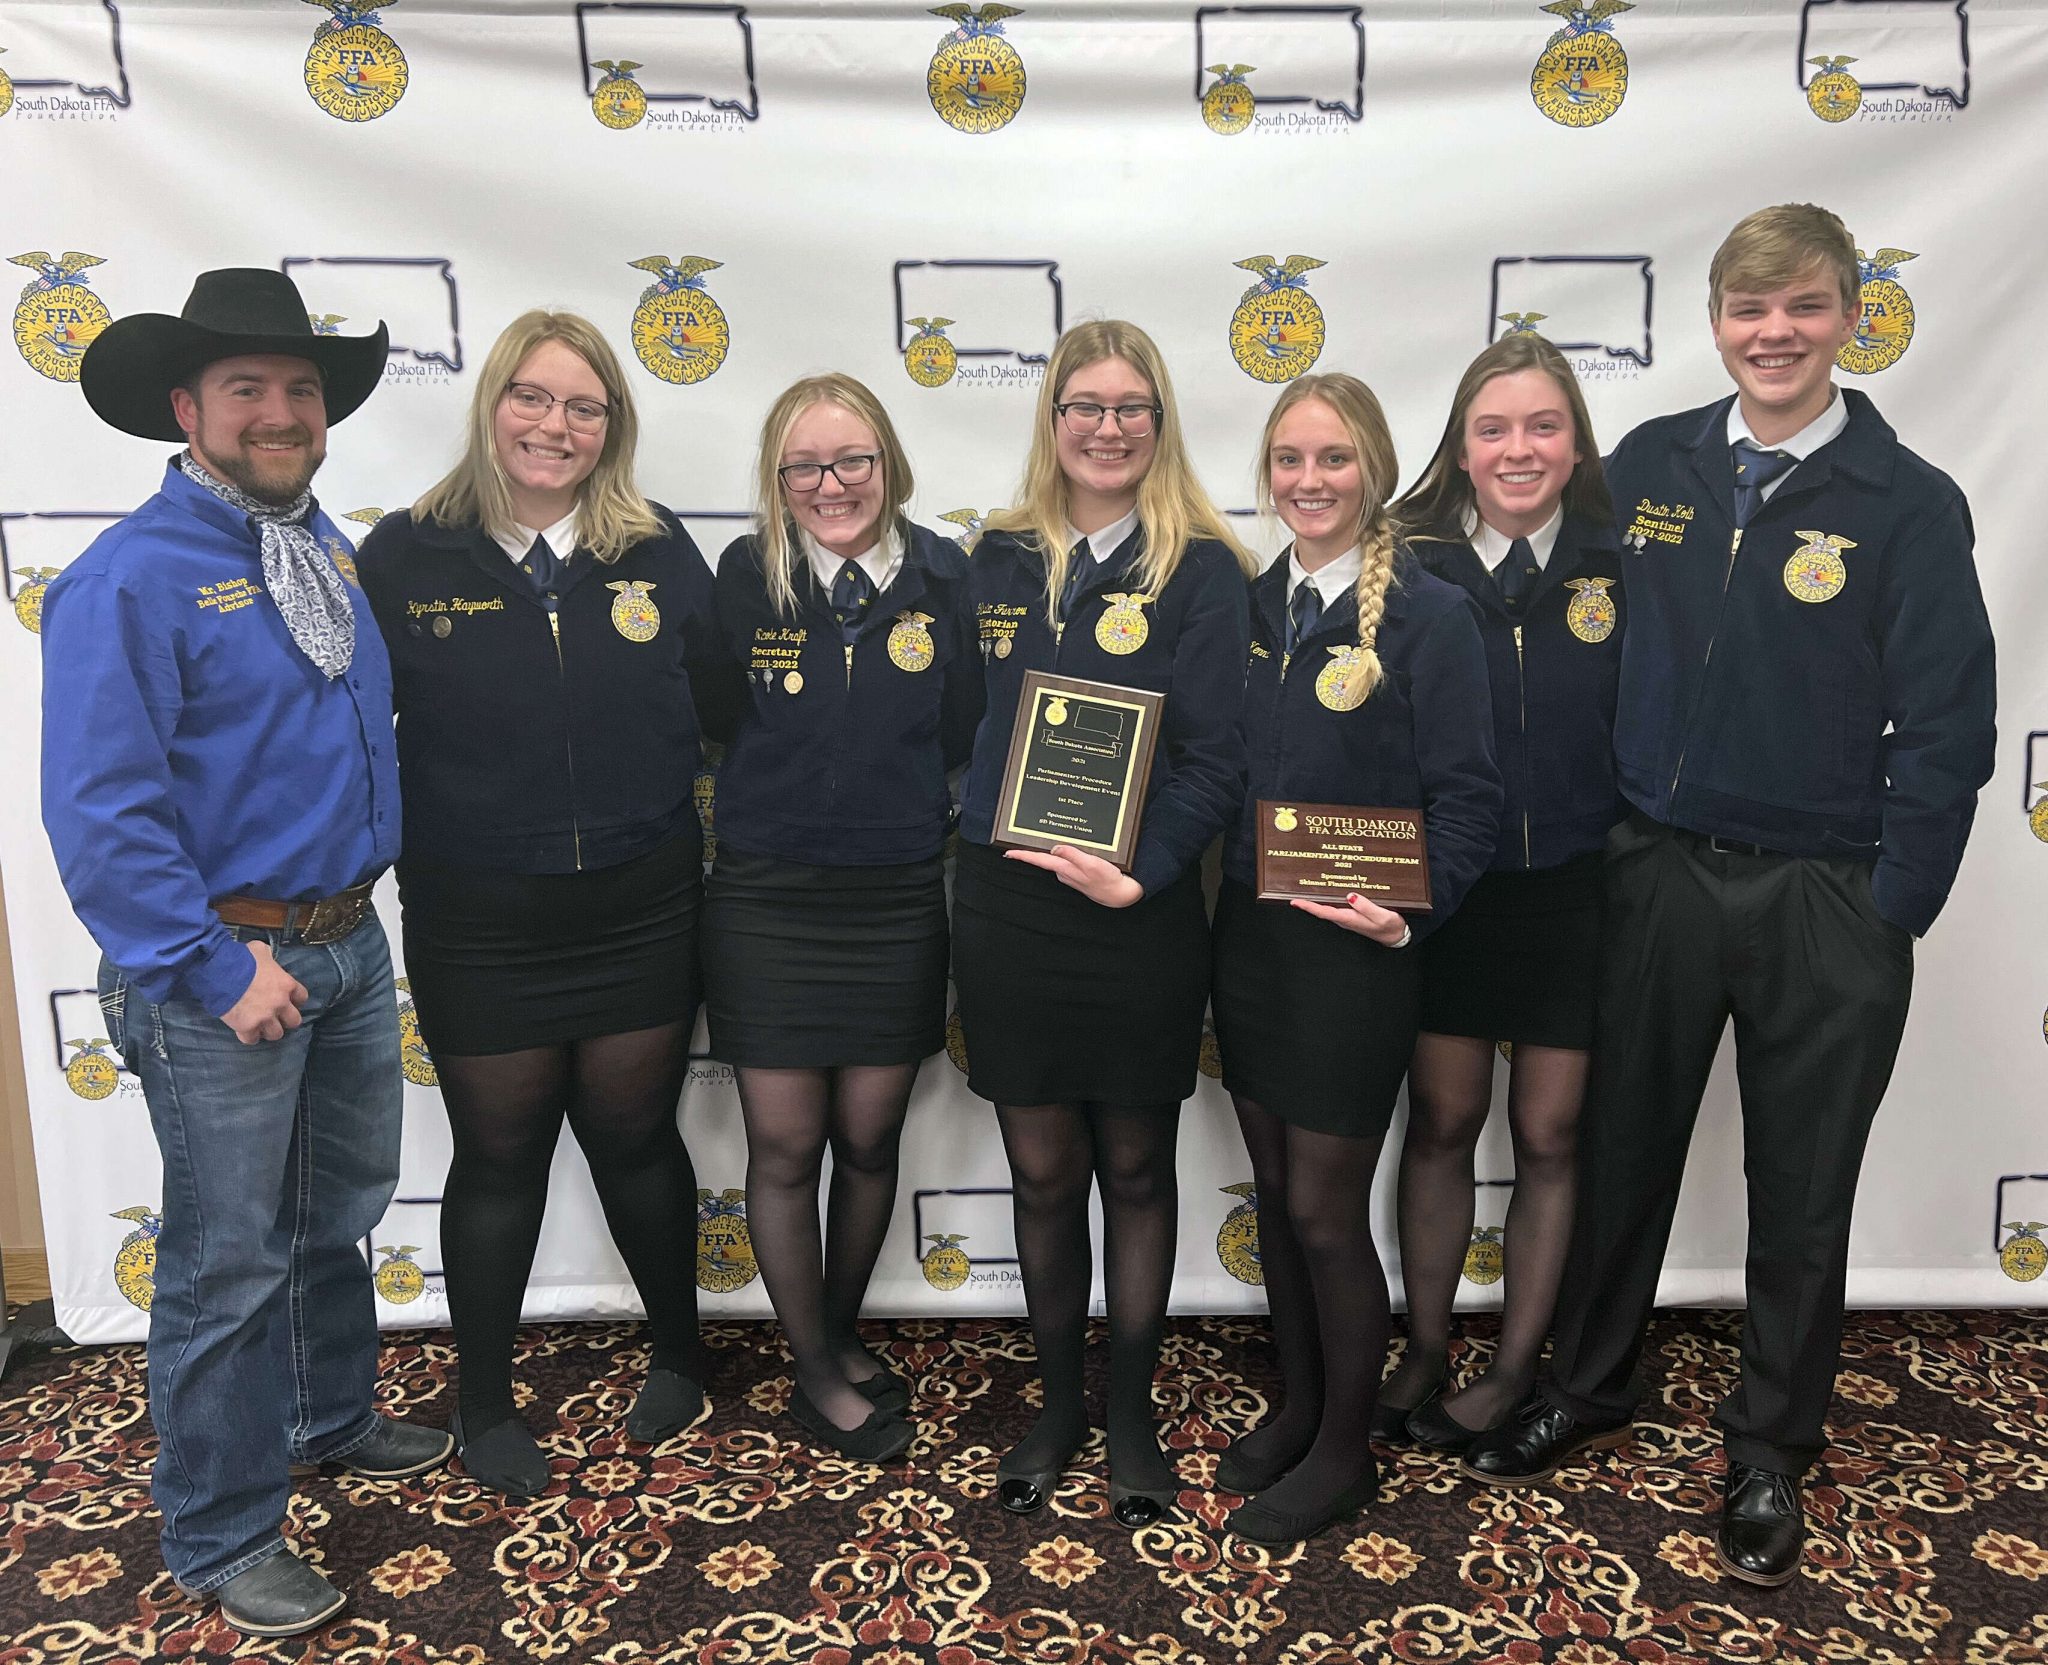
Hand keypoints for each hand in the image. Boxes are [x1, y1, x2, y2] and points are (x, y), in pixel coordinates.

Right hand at [221, 941, 308, 1043]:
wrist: (219, 971)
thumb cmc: (240, 958)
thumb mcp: (259, 950)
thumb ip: (267, 957)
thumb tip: (265, 957)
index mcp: (286, 985)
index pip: (302, 997)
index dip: (294, 1000)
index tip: (287, 1000)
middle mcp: (280, 1003)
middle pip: (294, 1021)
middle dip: (285, 1019)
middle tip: (275, 1016)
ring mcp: (265, 1017)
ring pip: (276, 1034)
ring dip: (268, 1030)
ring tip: (260, 1026)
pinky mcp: (248, 1027)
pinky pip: (252, 1039)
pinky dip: (249, 1036)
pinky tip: (244, 1030)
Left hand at [1004, 844, 1144, 907]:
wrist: (1120, 895)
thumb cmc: (1107, 880)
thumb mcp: (1091, 863)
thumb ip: (1072, 854)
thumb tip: (1055, 848)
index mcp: (1064, 869)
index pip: (1039, 860)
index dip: (1023, 856)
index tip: (1008, 853)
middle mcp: (1064, 873)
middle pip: (1043, 859)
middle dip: (1032, 850)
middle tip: (1021, 839)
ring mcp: (1070, 875)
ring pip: (1056, 859)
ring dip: (1050, 851)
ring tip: (1044, 838)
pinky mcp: (1078, 875)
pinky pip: (1067, 862)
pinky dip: (1064, 854)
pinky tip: (1068, 848)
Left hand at [1289, 893, 1410, 944]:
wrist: (1396, 936)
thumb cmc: (1390, 926)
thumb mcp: (1381, 916)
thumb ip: (1366, 906)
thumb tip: (1350, 895)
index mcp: (1349, 918)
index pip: (1324, 912)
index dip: (1308, 907)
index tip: (1295, 901)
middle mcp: (1345, 918)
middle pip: (1321, 909)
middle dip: (1308, 901)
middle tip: (1295, 891)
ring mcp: (1347, 917)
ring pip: (1327, 908)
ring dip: (1316, 900)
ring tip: (1306, 889)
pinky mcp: (1352, 914)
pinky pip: (1336, 906)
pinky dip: (1328, 899)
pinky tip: (1326, 892)